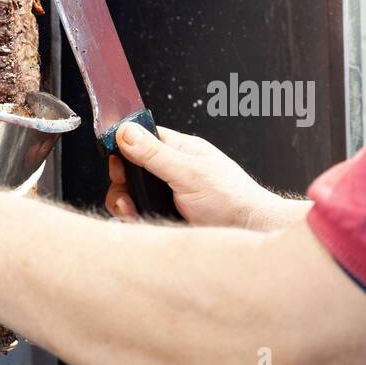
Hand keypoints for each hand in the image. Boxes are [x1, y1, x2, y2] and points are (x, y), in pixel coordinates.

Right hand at [105, 122, 309, 229]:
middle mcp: (171, 170)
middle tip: (126, 193)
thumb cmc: (232, 198)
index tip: (117, 163)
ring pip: (131, 193)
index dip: (124, 148)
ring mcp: (167, 194)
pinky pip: (139, 214)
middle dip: (121, 182)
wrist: (249, 233)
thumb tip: (126, 131)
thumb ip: (155, 154)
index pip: (141, 138)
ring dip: (124, 202)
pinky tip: (138, 221)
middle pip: (130, 169)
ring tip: (131, 210)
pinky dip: (133, 218)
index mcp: (179, 150)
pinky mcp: (166, 215)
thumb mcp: (189, 172)